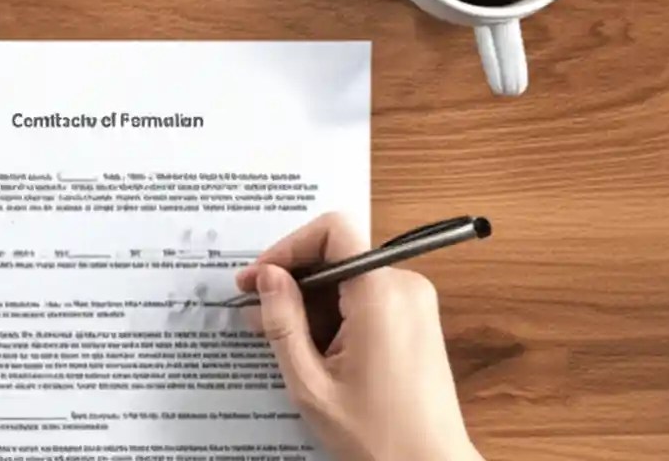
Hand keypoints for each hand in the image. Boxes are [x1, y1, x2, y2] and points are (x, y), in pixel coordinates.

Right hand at [235, 213, 482, 460]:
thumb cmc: (378, 437)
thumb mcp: (311, 383)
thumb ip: (283, 322)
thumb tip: (266, 277)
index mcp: (381, 295)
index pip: (333, 231)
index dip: (288, 247)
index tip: (258, 278)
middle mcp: (404, 287)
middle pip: (336, 255)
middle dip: (291, 281)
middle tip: (253, 312)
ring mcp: (414, 302)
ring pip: (346, 279)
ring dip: (309, 302)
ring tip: (277, 338)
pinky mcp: (415, 319)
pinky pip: (364, 298)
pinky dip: (332, 315)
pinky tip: (309, 348)